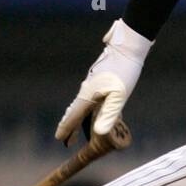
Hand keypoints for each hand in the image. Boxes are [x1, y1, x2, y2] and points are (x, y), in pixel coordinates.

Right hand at [55, 20, 152, 145]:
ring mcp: (92, 83)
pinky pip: (87, 98)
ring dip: (77, 117)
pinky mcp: (98, 79)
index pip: (74, 115)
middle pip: (75, 111)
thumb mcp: (119, 96)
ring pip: (81, 104)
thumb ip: (109, 114)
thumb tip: (99, 133)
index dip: (66, 128)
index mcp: (89, 95)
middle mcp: (87, 89)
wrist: (127, 46)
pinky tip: (90, 109)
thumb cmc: (125, 70)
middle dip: (70, 125)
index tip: (58, 138)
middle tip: (65, 139)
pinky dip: (85, 108)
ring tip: (76, 127)